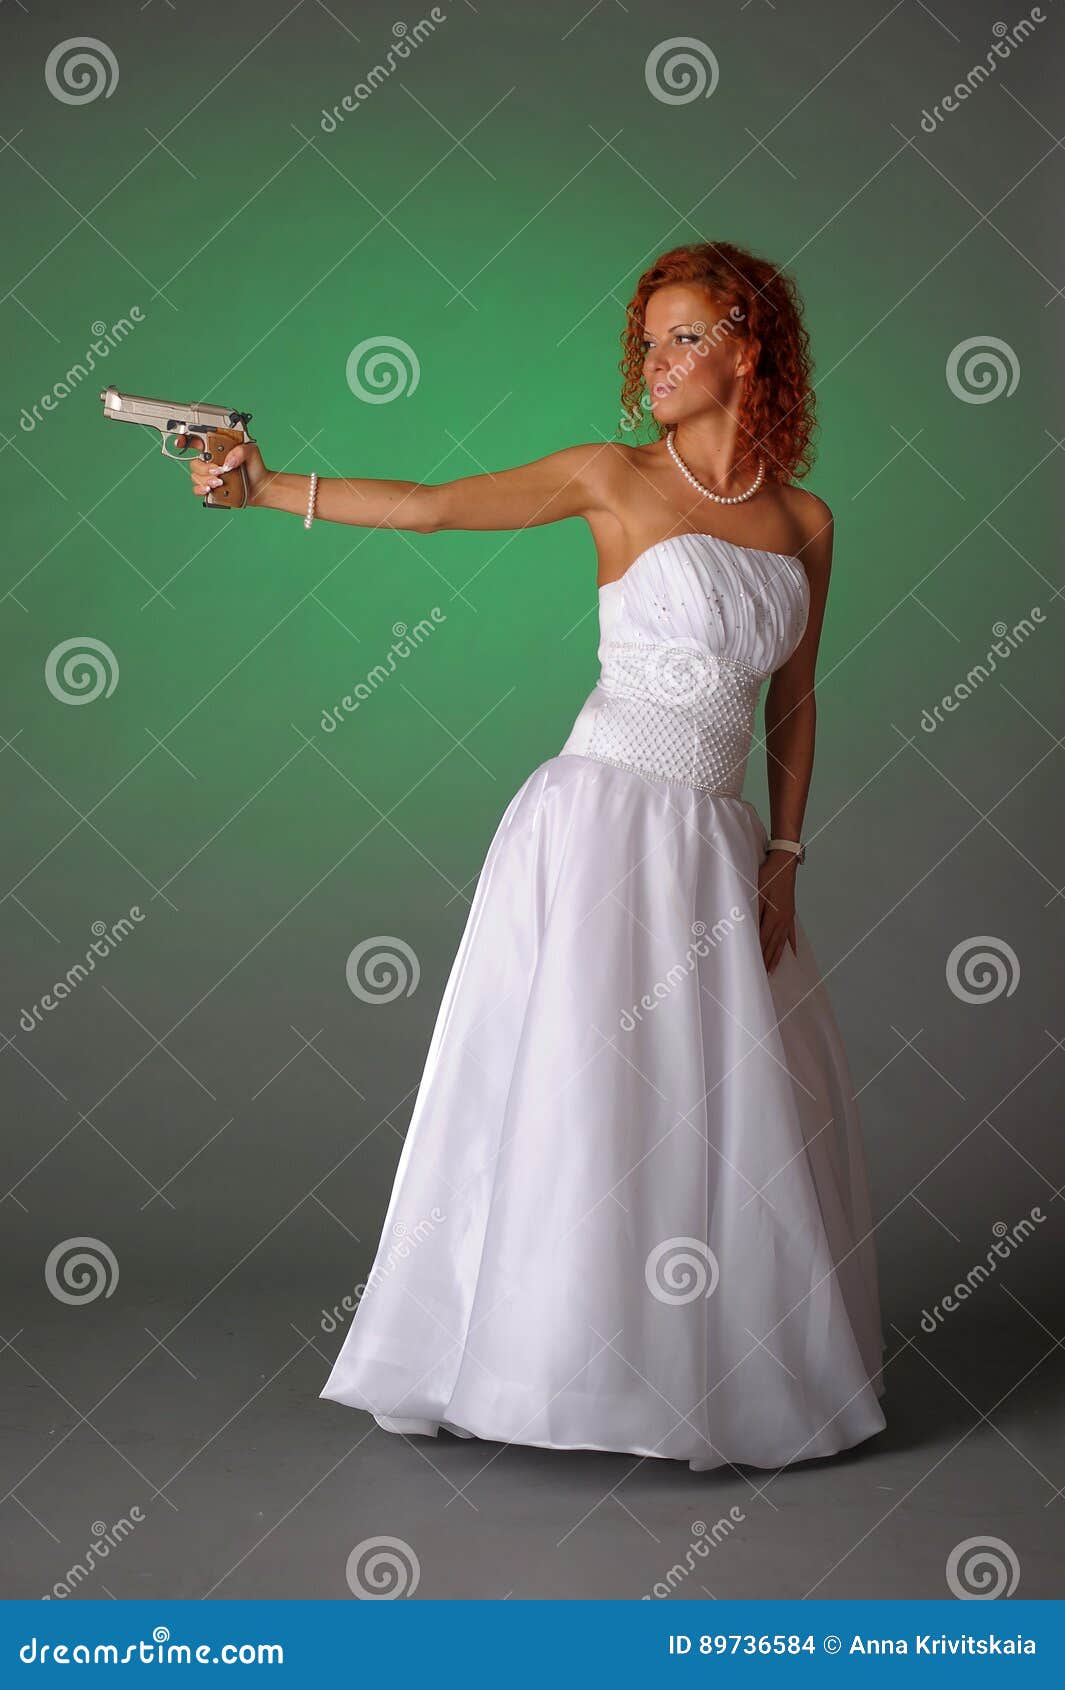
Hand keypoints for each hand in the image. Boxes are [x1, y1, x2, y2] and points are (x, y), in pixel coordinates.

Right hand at [176, 434, 269, 505]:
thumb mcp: (251, 450)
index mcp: (215, 449)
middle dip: (204, 468)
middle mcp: (209, 461)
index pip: (195, 441)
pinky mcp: (210, 488)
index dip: (184, 440)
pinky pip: (197, 489)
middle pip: (194, 462)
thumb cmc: (255, 466)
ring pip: (195, 476)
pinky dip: (201, 489)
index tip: (180, 443)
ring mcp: (208, 475)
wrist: (260, 487)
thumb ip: (242, 450)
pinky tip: (210, 489)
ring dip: (206, 479)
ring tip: (220, 482)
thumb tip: (228, 462)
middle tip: (219, 471)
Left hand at [758, 849, 797, 974]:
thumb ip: (754, 912)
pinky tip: (793, 954)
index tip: (755, 970)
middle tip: (763, 977)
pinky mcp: (791, 914)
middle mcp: (783, 921)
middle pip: (773, 946)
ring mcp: (788, 918)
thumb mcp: (756, 892)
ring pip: (782, 943)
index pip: (764, 942)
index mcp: (774, 917)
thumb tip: (750, 930)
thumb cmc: (768, 876)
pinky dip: (791, 945)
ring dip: (777, 957)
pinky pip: (791, 934)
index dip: (760, 956)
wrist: (784, 864)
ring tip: (774, 970)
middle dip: (768, 962)